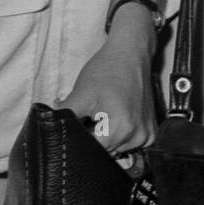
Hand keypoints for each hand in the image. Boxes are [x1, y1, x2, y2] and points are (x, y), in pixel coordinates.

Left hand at [60, 26, 157, 154]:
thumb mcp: (81, 93)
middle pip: (105, 152)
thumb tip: (52, 131)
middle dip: (93, 136)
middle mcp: (139, 138)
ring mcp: (147, 137)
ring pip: (116, 148)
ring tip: (103, 112)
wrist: (131, 53)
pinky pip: (129, 143)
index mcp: (122, 129)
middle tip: (91, 114)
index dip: (81, 139)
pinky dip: (119, 133)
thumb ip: (65, 115)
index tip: (80, 122)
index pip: (93, 151)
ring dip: (106, 135)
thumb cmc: (107, 69)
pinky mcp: (151, 132)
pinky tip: (116, 114)